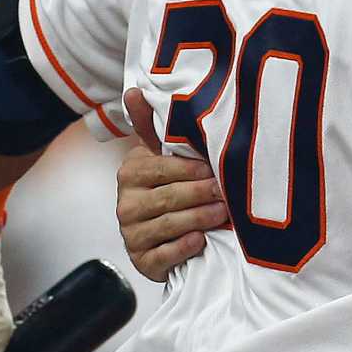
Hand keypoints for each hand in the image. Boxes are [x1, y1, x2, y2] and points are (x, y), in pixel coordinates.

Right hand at [118, 91, 227, 281]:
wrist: (167, 238)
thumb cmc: (171, 189)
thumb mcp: (161, 157)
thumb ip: (151, 126)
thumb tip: (134, 90)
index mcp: (130, 173)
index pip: (160, 169)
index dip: (189, 169)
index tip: (213, 168)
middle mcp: (126, 205)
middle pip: (167, 197)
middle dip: (199, 194)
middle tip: (225, 192)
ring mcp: (132, 235)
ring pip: (168, 225)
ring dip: (198, 218)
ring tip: (222, 214)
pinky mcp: (142, 262)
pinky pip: (164, 255)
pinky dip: (183, 247)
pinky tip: (201, 241)